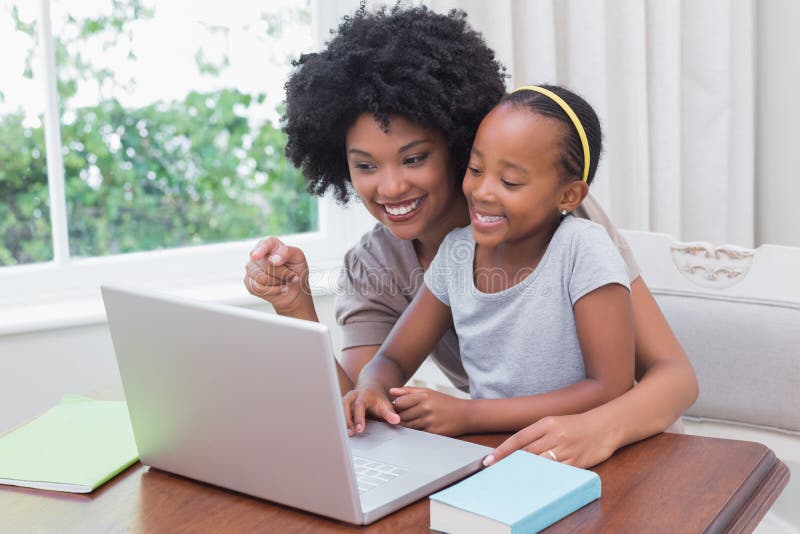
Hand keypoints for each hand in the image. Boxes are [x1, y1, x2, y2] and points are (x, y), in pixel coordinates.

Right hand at [244, 236, 313, 317]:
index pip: (265, 244)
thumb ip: (287, 252)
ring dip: (279, 283)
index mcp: (270, 244)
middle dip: (283, 274)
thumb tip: (271, 259)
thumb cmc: (296, 270)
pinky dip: (274, 291)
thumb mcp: (298, 258)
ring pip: (262, 278)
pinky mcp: (249, 282)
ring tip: (285, 281)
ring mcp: (251, 268)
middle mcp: (257, 254)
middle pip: (266, 265)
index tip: (256, 257)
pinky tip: (280, 288)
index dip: (262, 250)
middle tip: (292, 276)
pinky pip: (259, 288)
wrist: (295, 289)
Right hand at [342, 385, 400, 435]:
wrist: (371, 390)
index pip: (359, 406)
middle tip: (351, 433)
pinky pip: (337, 413)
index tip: (360, 429)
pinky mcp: (341, 406)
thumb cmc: (378, 400)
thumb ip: (390, 413)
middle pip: (345, 406)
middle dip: (347, 420)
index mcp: (363, 395)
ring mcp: (345, 400)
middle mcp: (352, 396)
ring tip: (346, 434)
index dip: (359, 418)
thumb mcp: (385, 405)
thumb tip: (397, 420)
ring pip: (339, 409)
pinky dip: (339, 421)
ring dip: (341, 421)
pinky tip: (341, 431)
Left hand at [389, 387, 468, 436]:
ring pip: (408, 426)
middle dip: (399, 417)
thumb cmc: (444, 402)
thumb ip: (408, 391)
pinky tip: (420, 427)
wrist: (465, 414)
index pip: (399, 403)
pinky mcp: (433, 433)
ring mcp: (429, 421)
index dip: (395, 407)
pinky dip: (415, 431)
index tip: (397, 408)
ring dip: (406, 425)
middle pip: (401, 416)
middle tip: (402, 416)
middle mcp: (426, 408)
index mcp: (423, 396)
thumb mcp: (427, 392)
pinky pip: (417, 434)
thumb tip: (391, 391)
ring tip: (411, 421)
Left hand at [483, 413, 617, 468]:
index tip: (489, 460)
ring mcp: (566, 450)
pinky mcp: (577, 462)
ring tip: (513, 479)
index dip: (502, 451)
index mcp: (547, 423)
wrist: (606, 426)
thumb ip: (536, 434)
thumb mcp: (554, 423)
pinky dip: (545, 478)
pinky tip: (536, 482)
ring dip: (525, 472)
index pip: (519, 438)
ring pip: (540, 464)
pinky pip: (557, 473)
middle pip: (527, 453)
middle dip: (510, 464)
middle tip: (497, 472)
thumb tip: (515, 450)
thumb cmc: (577, 426)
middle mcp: (555, 435)